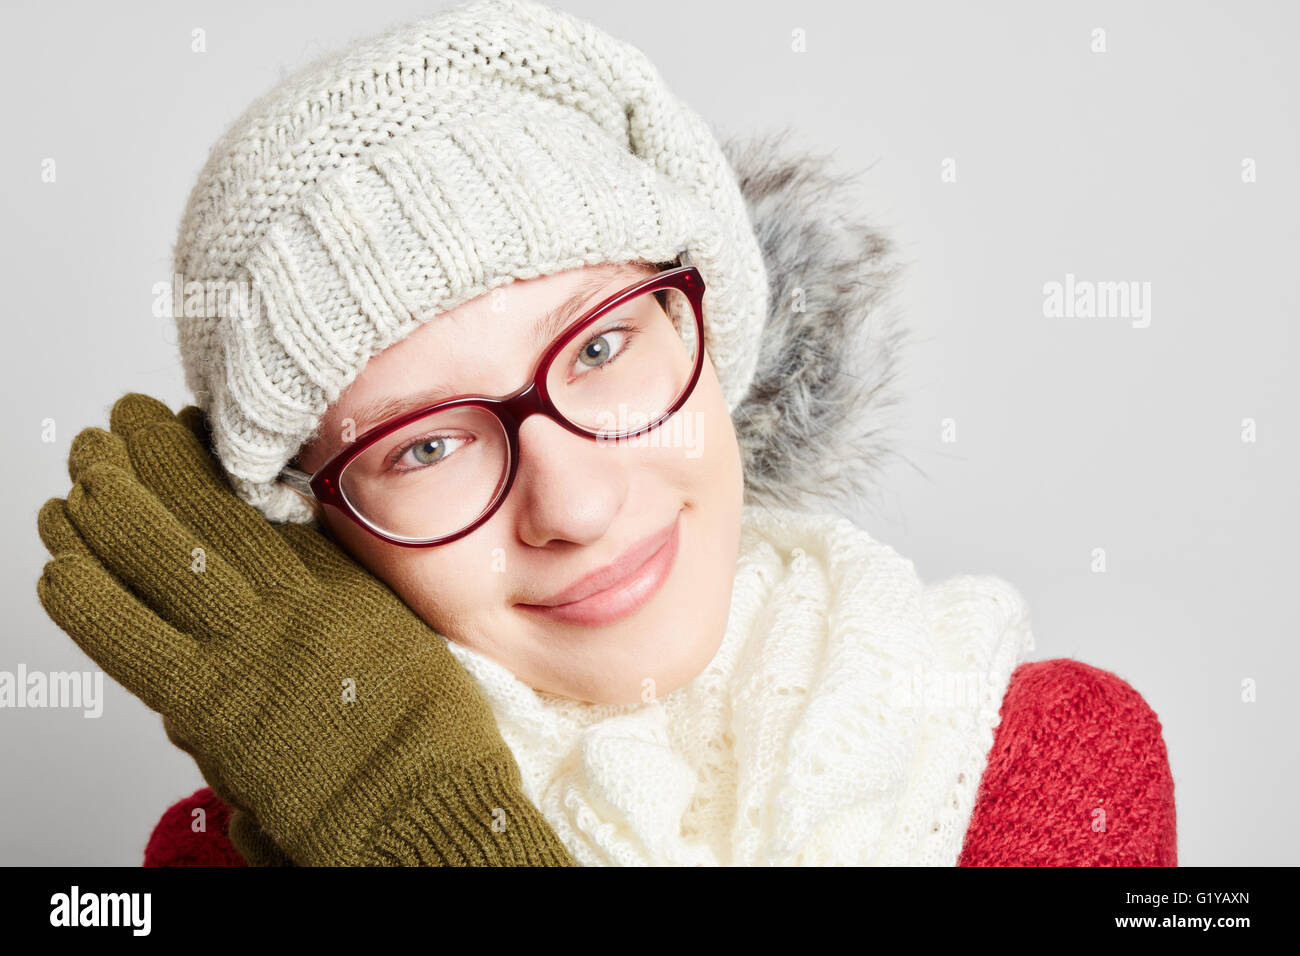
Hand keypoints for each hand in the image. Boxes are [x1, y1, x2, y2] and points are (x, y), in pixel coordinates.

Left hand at [37, 394, 574, 865]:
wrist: (417, 801)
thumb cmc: (429, 740)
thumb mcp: (405, 646)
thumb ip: (350, 610)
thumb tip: (301, 587)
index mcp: (339, 586)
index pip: (261, 505)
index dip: (212, 461)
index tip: (184, 428)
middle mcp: (287, 603)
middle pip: (203, 510)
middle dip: (149, 460)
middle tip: (113, 426)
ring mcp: (242, 647)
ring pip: (157, 557)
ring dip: (107, 509)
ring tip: (79, 470)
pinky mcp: (206, 700)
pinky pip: (129, 639)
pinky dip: (88, 600)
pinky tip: (59, 567)